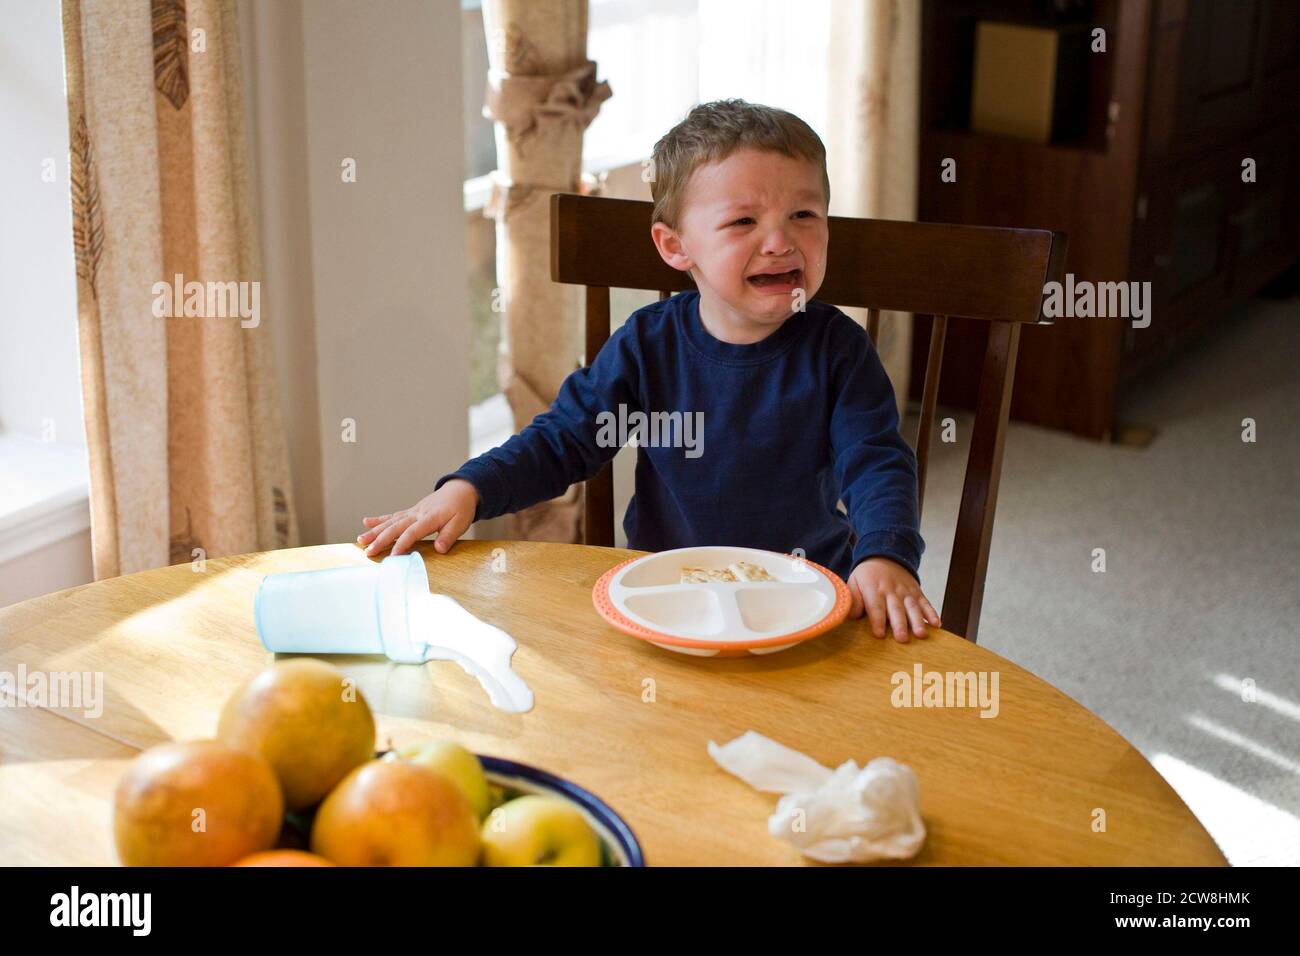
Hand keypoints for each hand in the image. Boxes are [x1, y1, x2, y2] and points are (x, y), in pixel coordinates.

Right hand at [357, 479, 478, 556]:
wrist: (460, 490)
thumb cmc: (461, 508)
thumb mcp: (461, 522)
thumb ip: (449, 535)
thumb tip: (439, 549)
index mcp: (430, 517)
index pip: (412, 532)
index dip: (402, 544)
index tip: (392, 556)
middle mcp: (417, 513)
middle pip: (396, 527)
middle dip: (380, 540)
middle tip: (368, 551)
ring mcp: (412, 511)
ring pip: (390, 521)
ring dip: (374, 531)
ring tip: (360, 540)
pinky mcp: (411, 511)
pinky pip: (392, 515)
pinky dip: (379, 519)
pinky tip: (366, 522)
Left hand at [847, 557, 940, 642]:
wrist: (885, 556)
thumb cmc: (867, 576)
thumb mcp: (854, 582)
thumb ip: (853, 598)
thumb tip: (852, 615)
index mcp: (874, 590)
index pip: (876, 606)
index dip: (878, 620)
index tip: (879, 634)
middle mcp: (891, 591)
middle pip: (896, 609)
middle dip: (900, 624)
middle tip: (902, 639)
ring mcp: (906, 592)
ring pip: (912, 607)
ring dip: (917, 621)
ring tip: (921, 634)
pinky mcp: (917, 592)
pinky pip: (926, 602)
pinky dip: (932, 613)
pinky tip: (937, 624)